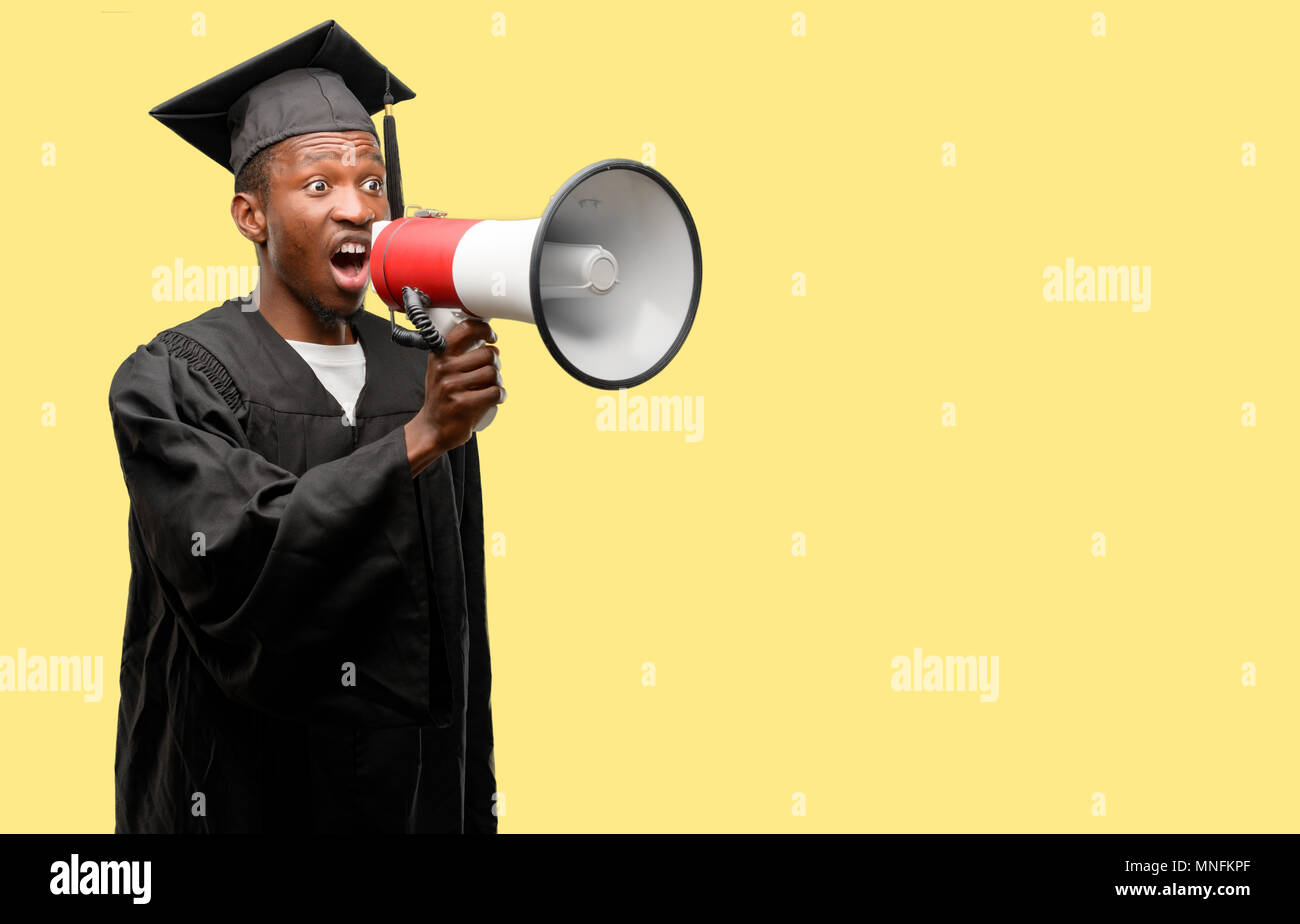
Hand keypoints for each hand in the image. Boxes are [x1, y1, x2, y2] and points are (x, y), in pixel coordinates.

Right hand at [404, 318, 503, 476]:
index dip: (484, 329)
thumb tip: (491, 345)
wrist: (432, 428)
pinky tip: (496, 398)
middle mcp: (444, 368)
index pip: (465, 330)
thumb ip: (458, 354)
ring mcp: (452, 386)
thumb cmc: (442, 398)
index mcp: (439, 355)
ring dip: (498, 381)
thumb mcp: (441, 370)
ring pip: (492, 373)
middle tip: (492, 372)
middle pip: (487, 354)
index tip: (492, 337)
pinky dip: (501, 395)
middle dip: (496, 363)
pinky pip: (495, 392)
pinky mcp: (463, 404)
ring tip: (491, 387)